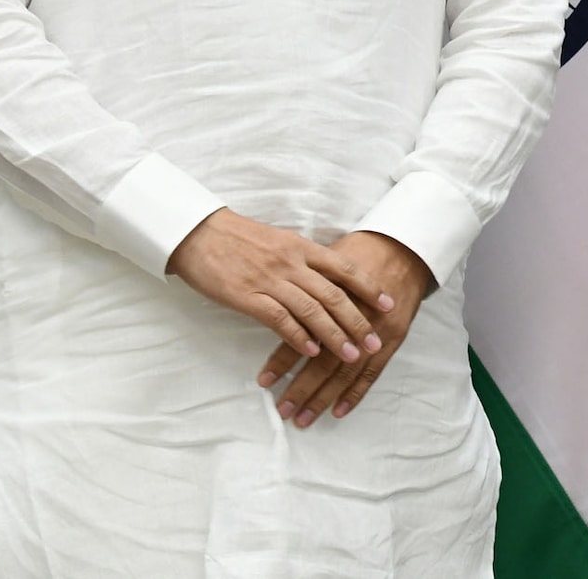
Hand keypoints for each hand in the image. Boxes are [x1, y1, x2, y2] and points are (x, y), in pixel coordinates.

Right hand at [167, 208, 393, 366]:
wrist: (199, 232)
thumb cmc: (239, 238)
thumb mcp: (279, 241)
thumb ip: (303, 259)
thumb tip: (328, 278)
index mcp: (301, 247)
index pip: (344, 267)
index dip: (368, 287)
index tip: (387, 305)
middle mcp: (291, 262)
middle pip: (333, 294)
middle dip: (357, 321)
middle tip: (374, 342)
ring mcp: (270, 279)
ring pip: (311, 310)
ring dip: (333, 335)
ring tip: (350, 355)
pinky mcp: (247, 295)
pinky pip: (279, 318)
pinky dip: (298, 336)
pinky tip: (311, 351)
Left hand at [257, 231, 433, 427]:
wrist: (403, 249)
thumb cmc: (360, 253)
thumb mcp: (327, 262)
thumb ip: (304, 287)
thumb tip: (269, 305)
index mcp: (334, 295)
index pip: (304, 334)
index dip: (283, 360)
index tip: (264, 381)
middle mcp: (355, 317)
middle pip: (325, 359)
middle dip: (301, 388)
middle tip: (282, 409)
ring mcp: (377, 331)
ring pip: (346, 371)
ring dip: (324, 397)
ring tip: (303, 418)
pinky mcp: (393, 338)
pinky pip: (373, 372)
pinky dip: (355, 394)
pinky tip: (338, 411)